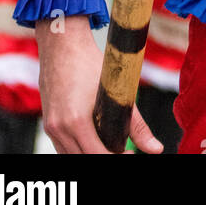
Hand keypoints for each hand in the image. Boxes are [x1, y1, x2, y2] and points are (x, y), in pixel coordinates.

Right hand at [36, 14, 162, 155]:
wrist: (62, 45)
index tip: (131, 154)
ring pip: (70, 157)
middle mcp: (59, 128)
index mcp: (76, 121)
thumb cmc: (90, 63)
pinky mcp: (48, 123)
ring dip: (90, 155)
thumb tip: (156, 149)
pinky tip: (93, 141)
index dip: (117, 159)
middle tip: (124, 150)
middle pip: (83, 160)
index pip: (98, 156)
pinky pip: (62, 148)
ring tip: (109, 146)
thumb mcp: (117, 90)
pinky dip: (77, 150)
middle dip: (104, 157)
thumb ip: (136, 124)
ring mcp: (50, 127)